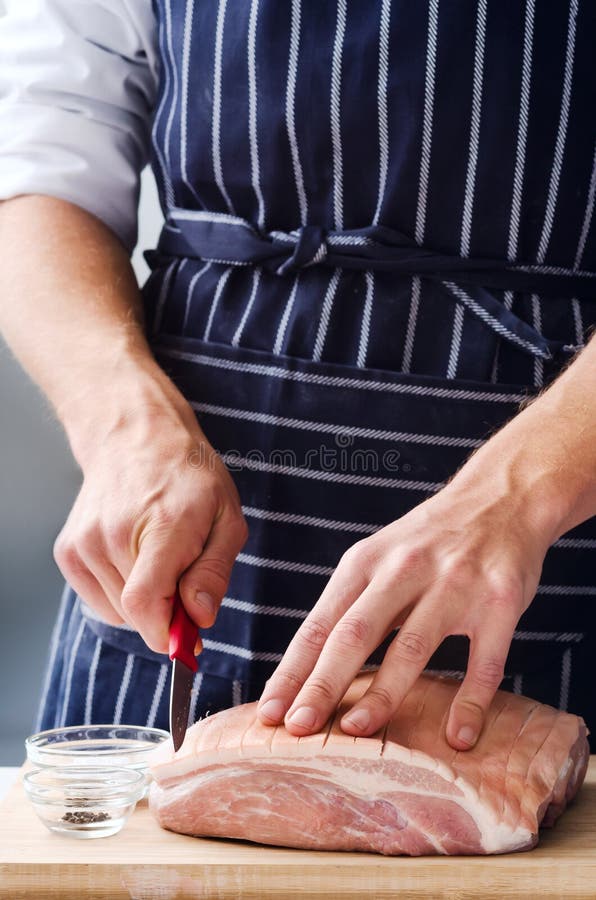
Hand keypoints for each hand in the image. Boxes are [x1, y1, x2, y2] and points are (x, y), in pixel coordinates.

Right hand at [53, 365, 246, 653]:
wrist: (136, 438)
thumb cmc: (189, 478)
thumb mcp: (227, 518)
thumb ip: (215, 572)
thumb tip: (198, 620)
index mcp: (162, 527)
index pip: (145, 604)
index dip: (167, 634)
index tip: (189, 636)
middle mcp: (114, 536)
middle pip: (136, 615)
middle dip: (166, 613)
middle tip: (184, 578)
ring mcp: (85, 544)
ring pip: (118, 613)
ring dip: (144, 602)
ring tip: (158, 558)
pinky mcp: (69, 552)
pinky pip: (99, 601)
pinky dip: (121, 594)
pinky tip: (135, 559)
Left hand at [255, 385, 585, 750]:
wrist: (500, 497)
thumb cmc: (428, 541)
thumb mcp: (378, 557)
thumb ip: (349, 607)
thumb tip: (305, 672)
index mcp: (365, 562)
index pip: (319, 624)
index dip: (292, 670)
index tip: (269, 712)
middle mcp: (405, 570)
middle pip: (355, 633)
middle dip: (323, 683)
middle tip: (298, 726)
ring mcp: (454, 584)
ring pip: (411, 647)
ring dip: (383, 693)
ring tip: (357, 731)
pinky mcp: (499, 601)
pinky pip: (485, 661)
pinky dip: (470, 702)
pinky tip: (457, 737)